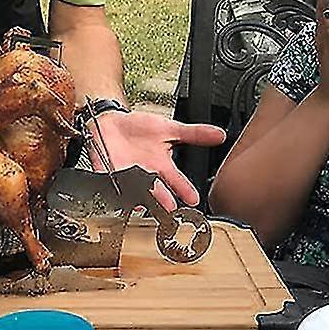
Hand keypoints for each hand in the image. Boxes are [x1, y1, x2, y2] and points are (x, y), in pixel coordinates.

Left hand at [85, 110, 225, 210]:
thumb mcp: (169, 128)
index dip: (184, 189)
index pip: (176, 180)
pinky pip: (109, 181)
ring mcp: (127, 175)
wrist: (111, 121)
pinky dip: (112, 186)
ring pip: (134, 188)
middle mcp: (145, 174)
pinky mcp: (108, 173)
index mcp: (161, 166)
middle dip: (162, 198)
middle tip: (169, 208)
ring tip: (143, 204)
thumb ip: (193, 134)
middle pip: (155, 189)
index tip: (193, 199)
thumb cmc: (139, 128)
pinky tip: (116, 191)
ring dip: (139, 195)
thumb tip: (220, 134)